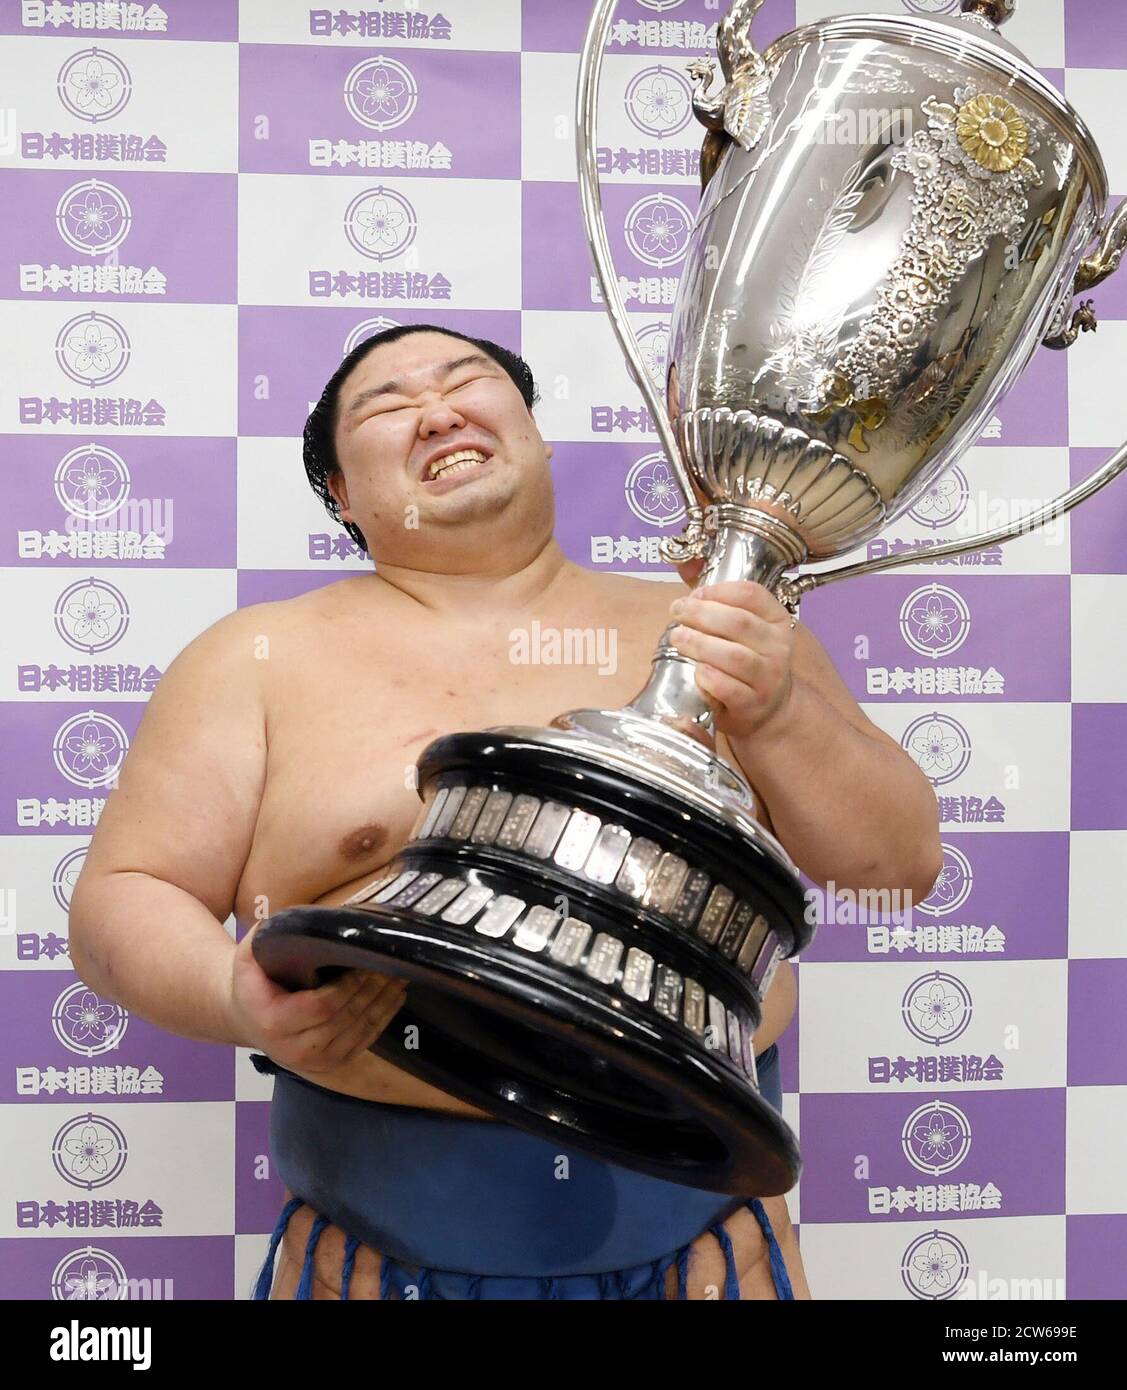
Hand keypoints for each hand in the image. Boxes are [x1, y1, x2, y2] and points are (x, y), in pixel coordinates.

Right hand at [229, 921, 407, 1073]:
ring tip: (399, 975)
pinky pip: (364, 1042)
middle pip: (345, 1017)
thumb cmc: (252, 982)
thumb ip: (266, 937)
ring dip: (384, 1002)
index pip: (322, 1006)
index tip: (364, 964)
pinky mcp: (332, 1065)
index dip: (348, 986)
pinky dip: (384, 1018)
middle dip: (372, 990)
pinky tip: (395, 996)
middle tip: (391, 964)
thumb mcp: (248, 956)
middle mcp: (295, 1049)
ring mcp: (316, 1062)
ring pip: (360, 1030)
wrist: (246, 1019)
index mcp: (274, 1022)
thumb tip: (301, 920)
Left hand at [667, 579, 795, 739]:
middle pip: (739, 623)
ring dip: (700, 644)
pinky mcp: (753, 704)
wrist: (769, 709)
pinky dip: (708, 677)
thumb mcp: (742, 629)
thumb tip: (685, 564)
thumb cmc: (747, 660)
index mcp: (776, 619)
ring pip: (734, 656)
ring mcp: (768, 677)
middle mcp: (778, 647)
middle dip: (702, 614)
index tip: (695, 593)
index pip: (752, 594)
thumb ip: (717, 599)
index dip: (719, 590)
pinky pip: (728, 688)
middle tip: (677, 612)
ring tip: (677, 637)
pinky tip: (695, 670)